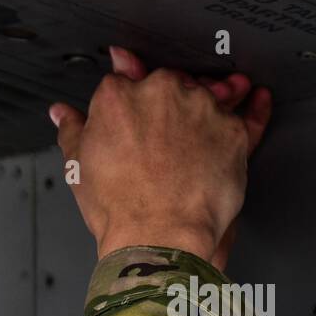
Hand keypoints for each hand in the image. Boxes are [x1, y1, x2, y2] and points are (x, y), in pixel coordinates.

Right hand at [47, 46, 271, 271]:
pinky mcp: (233, 130)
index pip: (122, 80)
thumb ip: (71, 130)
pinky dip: (254, 106)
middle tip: (159, 131)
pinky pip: (249, 113)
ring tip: (203, 119)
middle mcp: (162, 92)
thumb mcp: (78, 166)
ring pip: (207, 91)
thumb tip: (61, 114)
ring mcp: (201, 108)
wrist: (157, 235)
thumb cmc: (119, 206)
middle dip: (165, 100)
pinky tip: (254, 98)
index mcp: (118, 96)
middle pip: (167, 81)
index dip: (126, 100)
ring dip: (209, 98)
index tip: (130, 113)